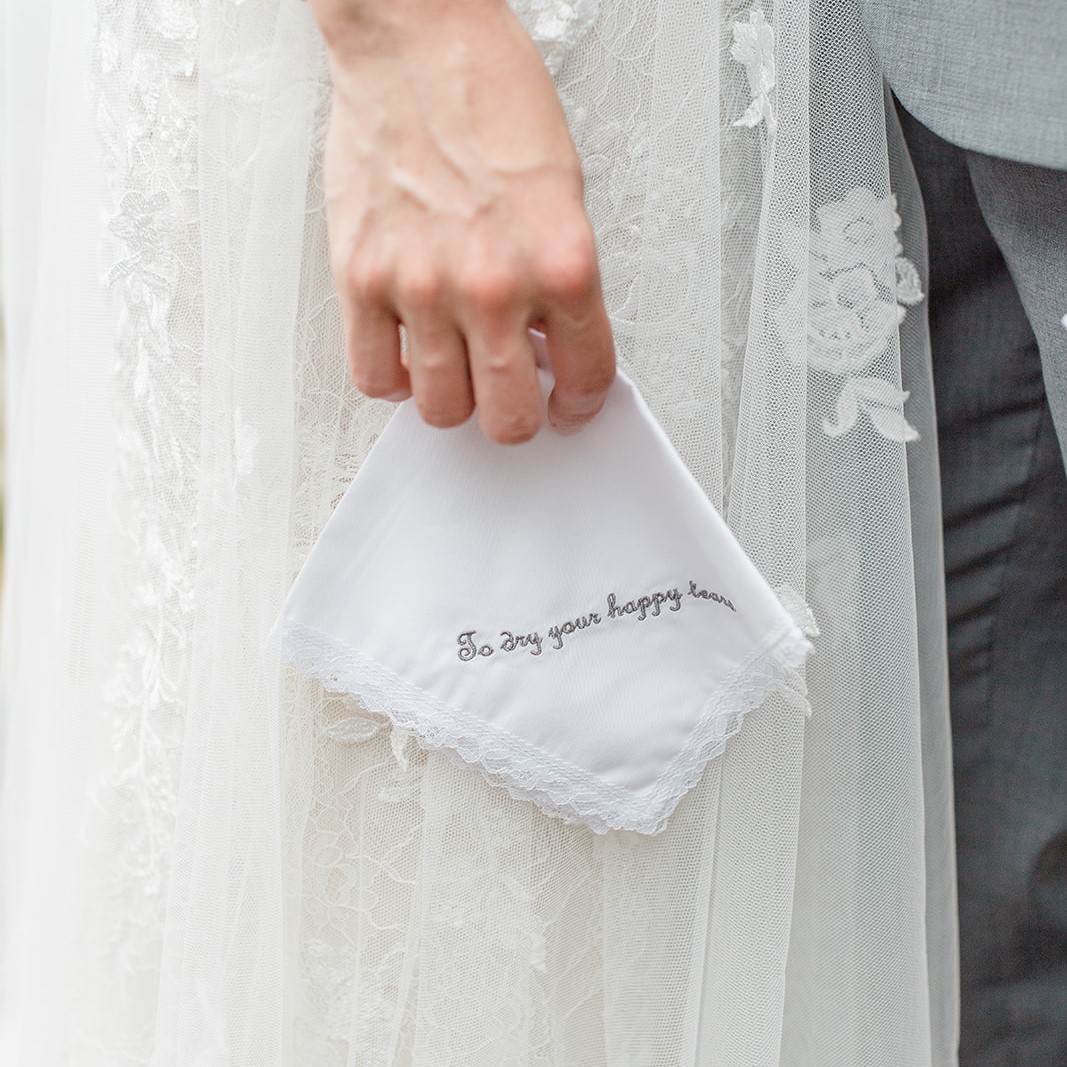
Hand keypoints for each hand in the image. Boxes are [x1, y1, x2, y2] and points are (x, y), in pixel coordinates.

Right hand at [313, 0, 615, 442]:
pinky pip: (374, 377)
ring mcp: (423, 288)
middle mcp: (494, 285)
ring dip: (455, 398)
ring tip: (456, 365)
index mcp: (562, 262)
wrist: (415, 42)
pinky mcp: (361, 279)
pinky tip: (408, 351)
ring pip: (442, 410)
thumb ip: (557, 283)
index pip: (586, 379)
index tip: (567, 404)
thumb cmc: (490, 99)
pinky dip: (393, 378)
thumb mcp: (562, 195)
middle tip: (509, 394)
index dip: (579, 402)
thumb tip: (545, 345)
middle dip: (515, 417)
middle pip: (509, 420)